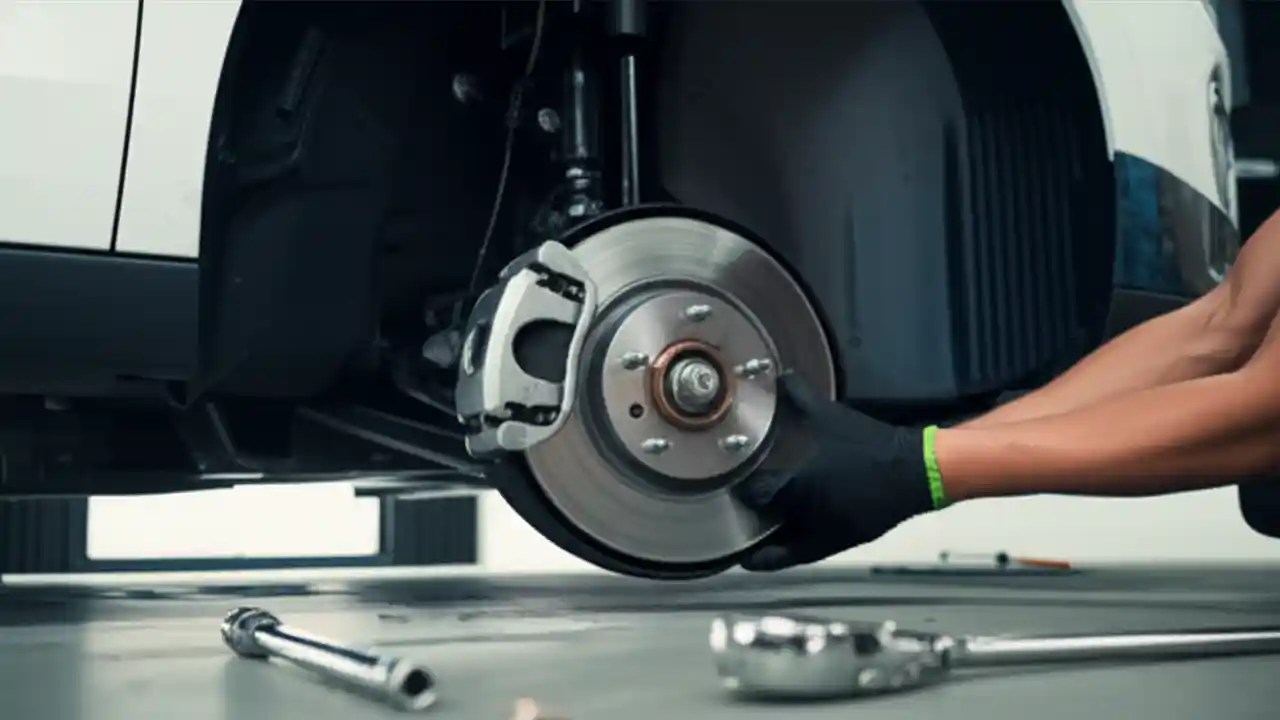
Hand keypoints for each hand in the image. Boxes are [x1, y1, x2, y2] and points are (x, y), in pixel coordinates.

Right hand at [735, 373, 942, 570]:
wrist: (912, 472)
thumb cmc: (871, 509)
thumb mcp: (829, 541)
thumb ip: (785, 553)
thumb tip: (747, 561)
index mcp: (789, 486)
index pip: (748, 491)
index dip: (744, 498)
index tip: (747, 501)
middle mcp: (789, 452)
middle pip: (750, 458)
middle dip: (748, 466)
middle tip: (754, 473)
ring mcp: (803, 425)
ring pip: (763, 420)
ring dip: (756, 428)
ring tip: (754, 434)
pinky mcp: (821, 407)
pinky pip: (793, 388)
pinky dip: (782, 388)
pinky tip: (774, 388)